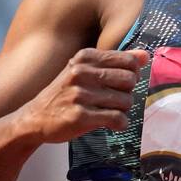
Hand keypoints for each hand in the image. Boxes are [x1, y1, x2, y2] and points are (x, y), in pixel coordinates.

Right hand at [23, 47, 148, 142]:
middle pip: (130, 81)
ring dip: (123, 110)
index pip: (129, 61)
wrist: (35, 118)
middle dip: (127, 93)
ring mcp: (80, 94)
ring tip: (109, 112)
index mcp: (85, 58)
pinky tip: (112, 124)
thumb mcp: (84, 71)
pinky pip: (117, 119)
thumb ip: (115, 62)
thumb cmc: (64, 94)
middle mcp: (82, 73)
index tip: (121, 83)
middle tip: (114, 100)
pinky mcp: (80, 116)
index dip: (132, 75)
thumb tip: (145, 55)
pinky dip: (120, 124)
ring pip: (126, 101)